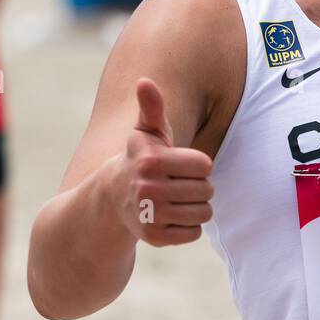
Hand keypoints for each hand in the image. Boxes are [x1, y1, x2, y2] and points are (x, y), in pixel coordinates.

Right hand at [113, 78, 213, 246]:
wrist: (112, 198)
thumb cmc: (141, 158)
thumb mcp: (147, 132)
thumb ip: (152, 107)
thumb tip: (145, 81)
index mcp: (152, 161)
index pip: (206, 165)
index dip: (198, 165)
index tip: (179, 165)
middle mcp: (148, 189)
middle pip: (207, 191)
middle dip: (197, 187)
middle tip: (176, 184)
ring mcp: (149, 215)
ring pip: (204, 213)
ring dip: (196, 207)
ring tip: (175, 200)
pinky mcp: (154, 238)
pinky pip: (194, 234)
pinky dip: (188, 227)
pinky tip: (170, 217)